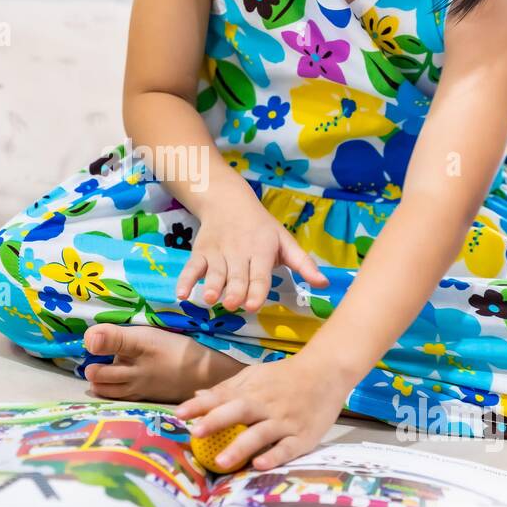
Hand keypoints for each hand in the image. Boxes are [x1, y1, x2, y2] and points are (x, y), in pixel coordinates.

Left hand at [172, 351, 348, 470]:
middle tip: (196, 432)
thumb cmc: (286, 376)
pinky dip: (273, 456)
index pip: (221, 397)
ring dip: (240, 447)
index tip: (179, 413)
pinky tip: (259, 465)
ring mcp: (285, 421)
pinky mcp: (303, 437)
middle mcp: (266, 405)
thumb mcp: (256, 376)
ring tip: (221, 461)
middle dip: (217, 421)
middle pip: (239, 412)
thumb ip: (228, 388)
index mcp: (252, 390)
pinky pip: (287, 448)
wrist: (327, 372)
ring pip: (260, 434)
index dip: (200, 406)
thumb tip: (197, 397)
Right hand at [175, 195, 327, 312]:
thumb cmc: (261, 229)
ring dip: (211, 285)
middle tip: (232, 304)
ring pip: (214, 272)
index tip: (253, 305)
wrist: (228, 202)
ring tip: (210, 299)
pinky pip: (192, 267)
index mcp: (262, 250)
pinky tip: (182, 294)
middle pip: (236, 275)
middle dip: (234, 289)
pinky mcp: (200, 253)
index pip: (260, 273)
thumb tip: (325, 284)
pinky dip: (185, 280)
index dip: (257, 289)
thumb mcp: (285, 242)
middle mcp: (239, 252)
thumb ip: (303, 264)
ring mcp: (218, 252)